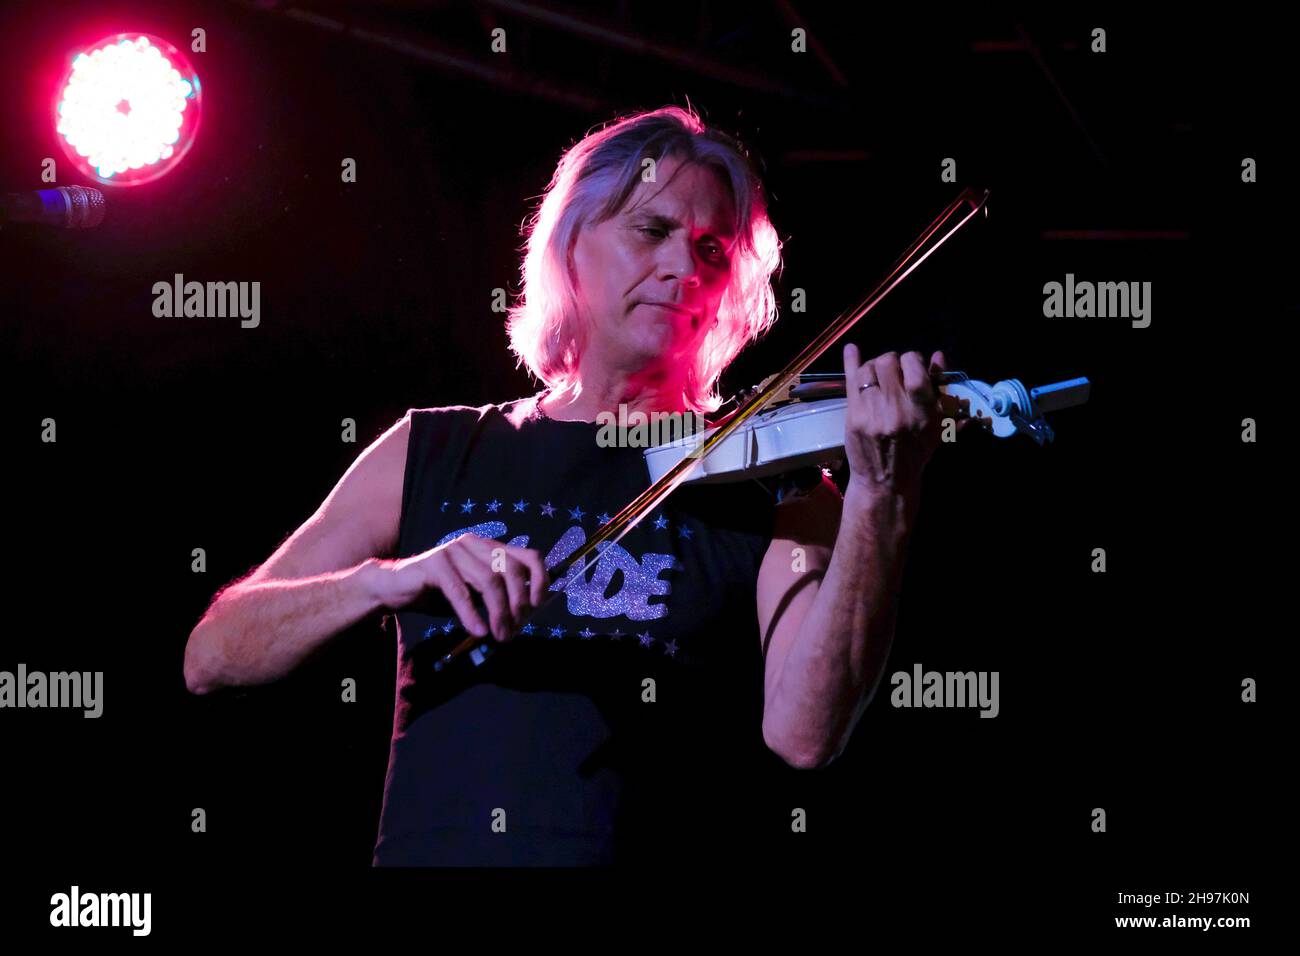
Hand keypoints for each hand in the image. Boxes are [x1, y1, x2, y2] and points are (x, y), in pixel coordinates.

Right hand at [374, 535, 548, 641]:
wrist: (394, 588)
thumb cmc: (439, 593)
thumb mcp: (475, 595)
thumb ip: (499, 598)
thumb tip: (526, 616)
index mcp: (490, 547)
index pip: (529, 556)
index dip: (540, 580)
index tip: (538, 606)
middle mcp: (475, 544)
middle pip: (511, 569)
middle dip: (518, 603)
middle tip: (514, 631)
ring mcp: (455, 550)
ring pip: (489, 580)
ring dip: (498, 613)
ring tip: (499, 636)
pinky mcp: (435, 563)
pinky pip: (460, 591)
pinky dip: (472, 614)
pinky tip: (478, 630)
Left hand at [841, 344, 966, 497]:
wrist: (886, 483)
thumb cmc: (915, 454)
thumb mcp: (938, 426)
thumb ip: (942, 391)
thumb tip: (939, 356)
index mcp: (923, 411)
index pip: (915, 367)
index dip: (912, 360)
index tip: (912, 365)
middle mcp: (897, 409)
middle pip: (889, 362)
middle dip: (893, 362)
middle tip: (894, 372)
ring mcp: (873, 412)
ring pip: (869, 368)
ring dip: (875, 366)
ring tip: (878, 376)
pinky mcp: (854, 416)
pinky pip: (851, 380)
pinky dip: (851, 362)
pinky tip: (852, 350)